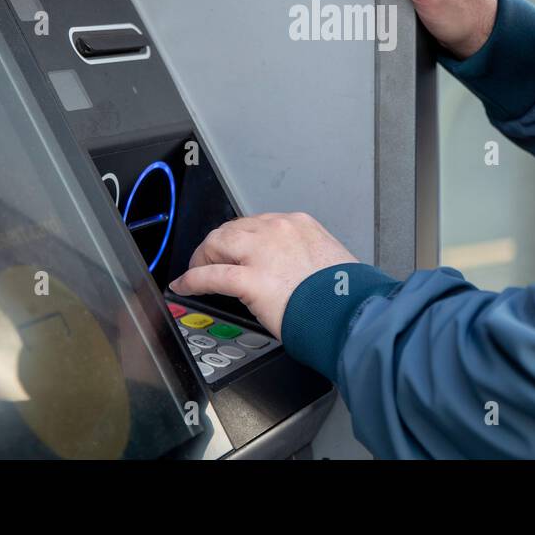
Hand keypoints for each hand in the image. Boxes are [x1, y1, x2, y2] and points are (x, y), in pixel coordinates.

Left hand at [169, 212, 358, 339]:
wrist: (349, 311)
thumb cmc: (344, 293)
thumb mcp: (328, 258)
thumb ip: (304, 255)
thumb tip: (289, 269)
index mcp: (298, 224)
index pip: (257, 223)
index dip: (240, 237)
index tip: (235, 248)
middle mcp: (278, 230)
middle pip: (233, 228)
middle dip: (218, 244)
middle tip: (211, 259)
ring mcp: (262, 252)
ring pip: (218, 243)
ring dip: (204, 256)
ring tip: (197, 269)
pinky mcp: (251, 279)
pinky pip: (211, 276)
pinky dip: (192, 279)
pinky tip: (185, 285)